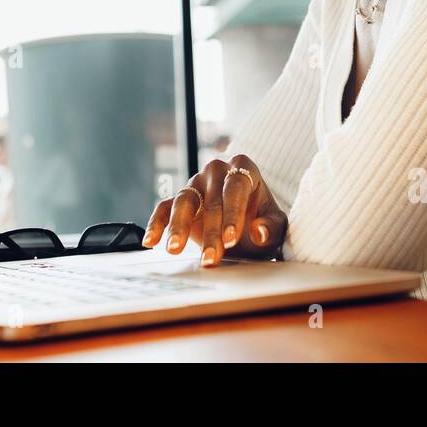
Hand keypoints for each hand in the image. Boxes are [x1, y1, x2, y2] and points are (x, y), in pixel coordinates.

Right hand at [142, 156, 286, 266]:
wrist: (248, 226)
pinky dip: (156, 224)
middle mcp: (217, 171)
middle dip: (211, 232)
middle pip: (211, 200)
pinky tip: (150, 242)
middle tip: (211, 258)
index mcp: (244, 168)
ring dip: (179, 227)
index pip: (236, 188)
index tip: (231, 238)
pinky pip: (163, 208)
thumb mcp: (276, 226)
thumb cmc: (263, 221)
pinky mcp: (179, 199)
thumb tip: (259, 232)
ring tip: (175, 249)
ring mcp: (195, 183)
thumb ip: (270, 228)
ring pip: (183, 201)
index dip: (233, 213)